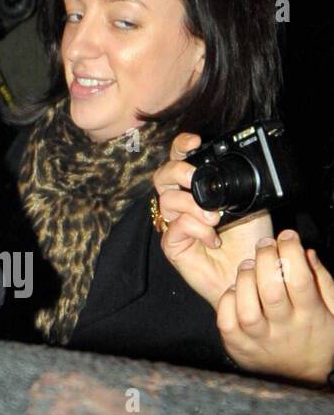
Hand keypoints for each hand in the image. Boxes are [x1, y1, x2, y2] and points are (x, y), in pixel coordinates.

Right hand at [157, 132, 272, 305]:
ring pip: (167, 201)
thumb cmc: (251, 241)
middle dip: (177, 172)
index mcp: (198, 188)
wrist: (251, 272)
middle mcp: (182, 202)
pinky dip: (195, 230)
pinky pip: (174, 227)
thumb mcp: (251, 204)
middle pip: (162, 175)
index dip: (181, 146)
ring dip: (192, 206)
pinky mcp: (171, 244)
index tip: (195, 142)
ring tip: (214, 219)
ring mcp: (174, 222)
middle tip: (195, 179)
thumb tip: (237, 168)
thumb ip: (238, 187)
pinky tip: (212, 239)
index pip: (180, 159)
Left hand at [216, 230, 333, 385]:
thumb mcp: (332, 307)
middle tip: (264, 244)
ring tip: (247, 266)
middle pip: (270, 291)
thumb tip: (304, 251)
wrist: (306, 377)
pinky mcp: (239, 347)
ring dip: (244, 280)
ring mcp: (260, 340)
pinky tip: (234, 291)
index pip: (299, 280)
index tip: (288, 236)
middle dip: (265, 260)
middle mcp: (284, 329)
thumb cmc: (319, 335)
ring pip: (246, 308)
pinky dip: (226, 301)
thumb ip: (321, 279)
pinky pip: (227, 322)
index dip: (291, 252)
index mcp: (311, 316)